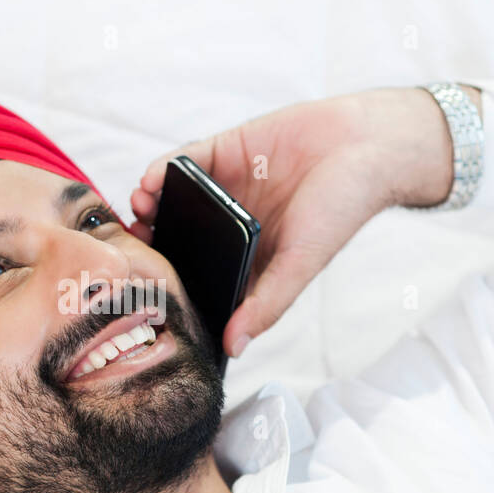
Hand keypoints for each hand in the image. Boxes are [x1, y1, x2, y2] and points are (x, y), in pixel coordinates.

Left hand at [132, 85, 477, 357]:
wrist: (366, 144)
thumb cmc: (343, 208)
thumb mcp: (302, 264)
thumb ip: (267, 304)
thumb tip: (234, 348)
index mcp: (248, 258)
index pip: (199, 277)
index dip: (171, 283)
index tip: (144, 293)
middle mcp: (230, 226)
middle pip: (176, 238)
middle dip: (149, 244)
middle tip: (127, 252)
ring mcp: (224, 188)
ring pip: (171, 202)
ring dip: (149, 208)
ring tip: (138, 214)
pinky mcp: (224, 151)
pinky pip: (183, 163)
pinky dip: (162, 172)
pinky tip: (152, 182)